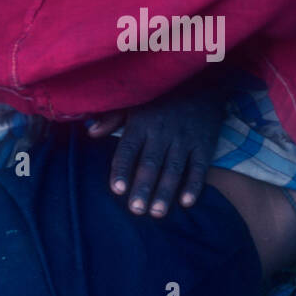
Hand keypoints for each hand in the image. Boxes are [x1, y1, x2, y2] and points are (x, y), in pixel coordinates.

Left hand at [88, 86, 221, 215]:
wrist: (203, 83)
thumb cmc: (160, 98)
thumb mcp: (134, 102)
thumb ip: (112, 119)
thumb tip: (91, 133)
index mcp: (141, 124)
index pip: (128, 150)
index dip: (122, 170)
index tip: (117, 190)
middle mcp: (162, 132)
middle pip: (150, 164)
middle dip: (143, 188)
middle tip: (136, 210)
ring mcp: (185, 139)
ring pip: (174, 169)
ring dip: (165, 192)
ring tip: (157, 213)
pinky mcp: (205, 144)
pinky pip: (200, 167)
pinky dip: (194, 185)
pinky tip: (187, 203)